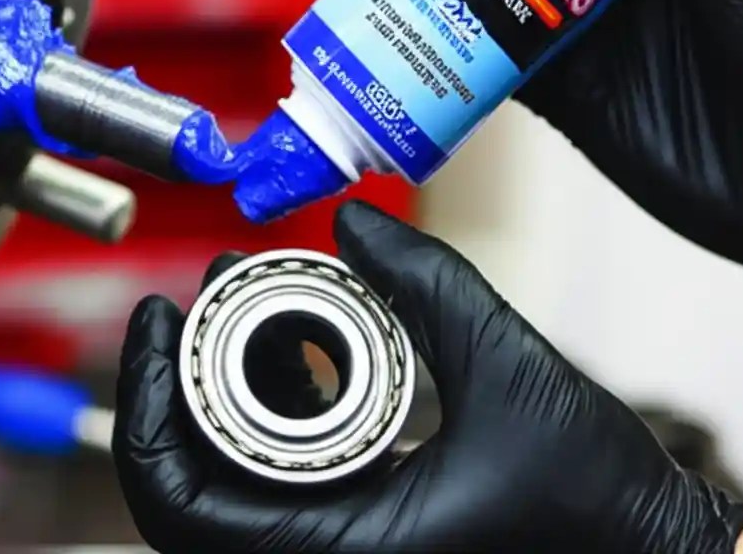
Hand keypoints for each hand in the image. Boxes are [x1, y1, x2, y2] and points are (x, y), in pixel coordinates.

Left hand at [112, 201, 742, 552]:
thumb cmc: (598, 497)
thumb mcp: (508, 366)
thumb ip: (423, 282)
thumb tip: (352, 221)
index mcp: (337, 553)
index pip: (179, 502)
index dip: (144, 404)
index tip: (156, 318)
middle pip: (185, 496)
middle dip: (173, 390)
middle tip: (193, 303)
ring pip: (224, 494)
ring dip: (214, 403)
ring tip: (239, 314)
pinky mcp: (358, 545)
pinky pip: (273, 493)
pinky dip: (262, 426)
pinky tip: (288, 359)